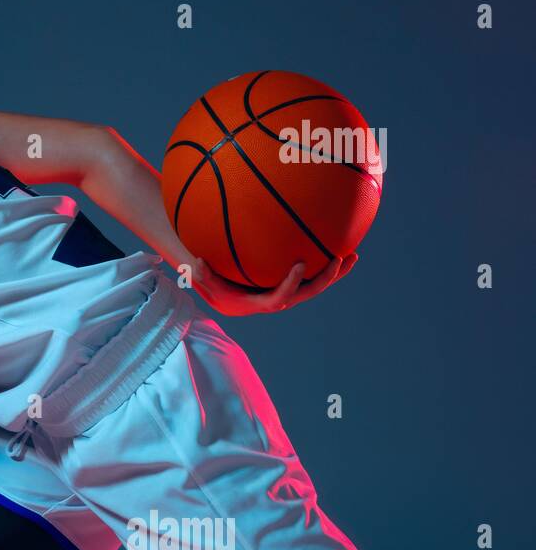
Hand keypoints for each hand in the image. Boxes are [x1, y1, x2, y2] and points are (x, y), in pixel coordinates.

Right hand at [188, 253, 357, 316]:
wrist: (230, 300)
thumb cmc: (218, 288)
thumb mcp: (208, 283)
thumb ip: (203, 274)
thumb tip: (196, 262)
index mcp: (264, 302)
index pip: (281, 297)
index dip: (292, 283)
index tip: (300, 265)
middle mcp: (281, 300)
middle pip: (308, 293)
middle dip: (325, 278)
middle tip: (337, 259)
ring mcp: (291, 292)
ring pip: (317, 285)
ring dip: (337, 273)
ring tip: (354, 255)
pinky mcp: (295, 285)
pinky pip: (315, 275)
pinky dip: (328, 264)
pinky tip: (343, 247)